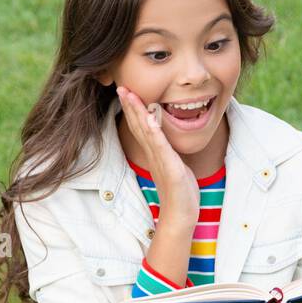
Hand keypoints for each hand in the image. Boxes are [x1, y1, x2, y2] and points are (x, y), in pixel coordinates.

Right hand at [116, 85, 199, 224]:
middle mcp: (154, 154)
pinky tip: (148, 117)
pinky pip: (160, 146)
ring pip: (145, 131)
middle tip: (120, 86)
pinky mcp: (169, 168)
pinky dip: (153, 131)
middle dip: (129, 105)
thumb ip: (169, 153)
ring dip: (136, 112)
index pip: (141, 126)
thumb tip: (168, 143)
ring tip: (128, 94)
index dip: (133, 109)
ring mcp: (160, 161)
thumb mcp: (174, 167)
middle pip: (138, 125)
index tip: (126, 91)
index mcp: (155, 153)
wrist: (181, 216)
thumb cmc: (180, 193)